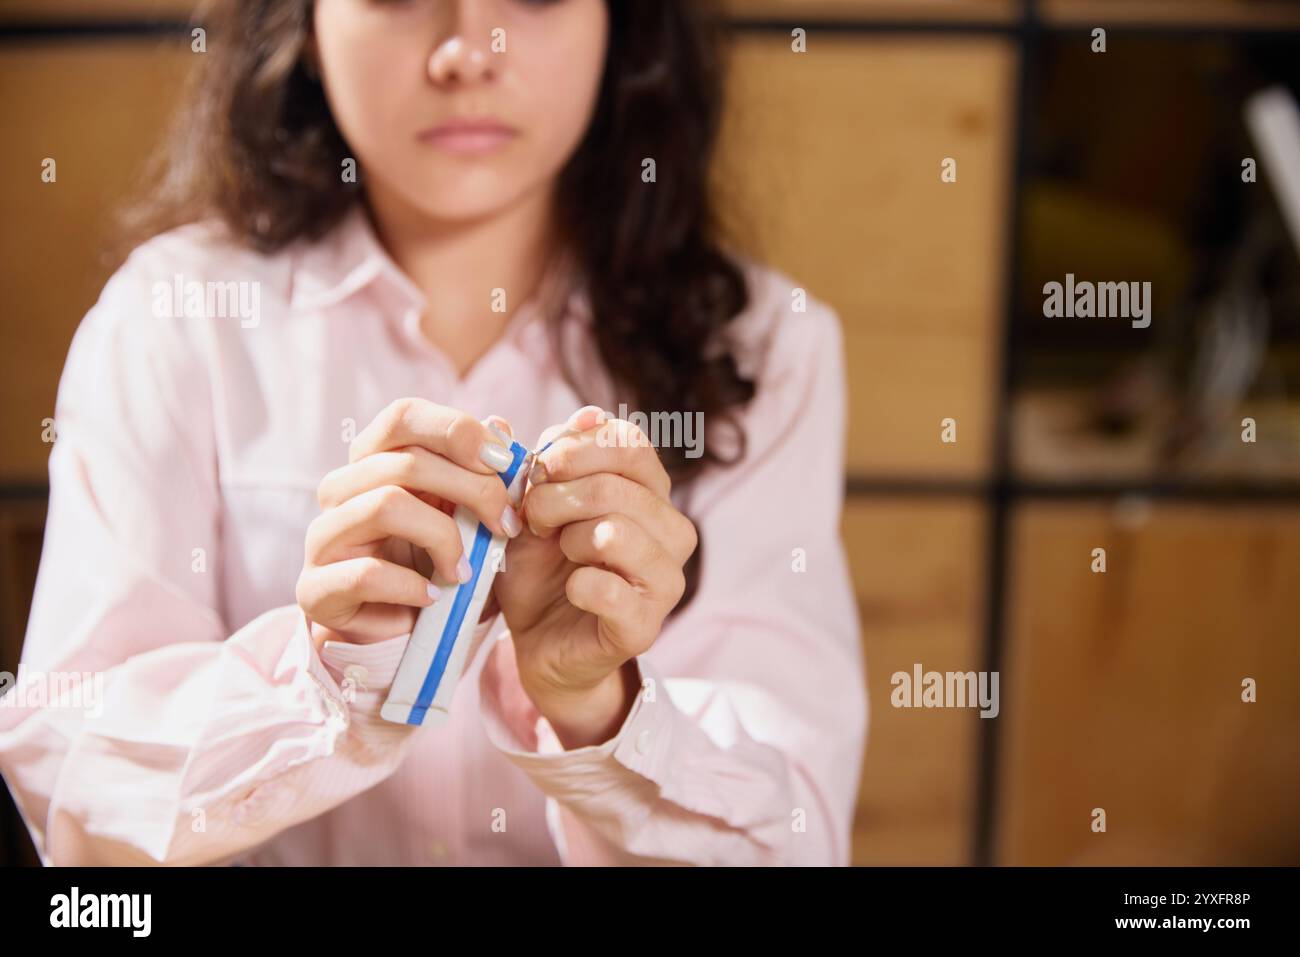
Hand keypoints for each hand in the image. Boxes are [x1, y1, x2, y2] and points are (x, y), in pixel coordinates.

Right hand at [295, 398, 522, 652]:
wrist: (397, 630)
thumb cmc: (435, 562)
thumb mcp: (467, 515)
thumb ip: (483, 472)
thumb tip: (500, 426)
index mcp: (373, 460)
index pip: (402, 416)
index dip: (455, 430)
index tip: (503, 461)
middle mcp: (340, 489)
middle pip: (406, 462)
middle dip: (471, 490)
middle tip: (505, 525)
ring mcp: (323, 536)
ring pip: (386, 506)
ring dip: (443, 539)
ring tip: (465, 573)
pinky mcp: (315, 587)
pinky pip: (366, 573)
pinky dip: (410, 586)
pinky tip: (432, 596)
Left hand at [494, 406, 698, 747]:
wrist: (538, 642)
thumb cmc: (541, 567)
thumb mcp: (534, 504)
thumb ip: (552, 457)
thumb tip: (586, 413)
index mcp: (650, 493)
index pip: (632, 444)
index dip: (577, 448)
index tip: (540, 468)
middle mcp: (672, 531)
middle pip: (617, 488)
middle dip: (556, 498)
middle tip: (532, 517)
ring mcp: (665, 580)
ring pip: (616, 534)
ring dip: (568, 539)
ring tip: (558, 552)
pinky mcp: (645, 625)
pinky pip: (607, 588)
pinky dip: (575, 584)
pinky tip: (571, 590)